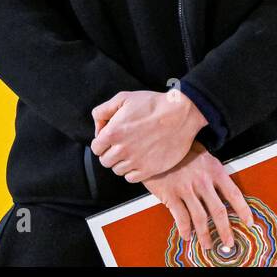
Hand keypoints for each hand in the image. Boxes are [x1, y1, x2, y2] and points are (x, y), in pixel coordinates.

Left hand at [90, 88, 207, 181]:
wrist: (180, 114)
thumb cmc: (153, 104)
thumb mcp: (123, 98)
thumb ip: (103, 111)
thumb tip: (98, 128)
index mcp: (113, 132)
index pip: (96, 148)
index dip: (102, 142)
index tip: (110, 139)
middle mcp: (122, 150)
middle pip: (105, 161)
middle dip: (110, 153)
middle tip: (121, 145)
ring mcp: (136, 161)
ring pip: (117, 170)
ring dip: (121, 162)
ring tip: (132, 151)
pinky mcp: (149, 169)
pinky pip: (131, 178)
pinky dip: (132, 171)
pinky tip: (138, 160)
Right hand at [143, 142, 255, 255]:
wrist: (156, 143)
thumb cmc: (180, 149)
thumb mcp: (202, 154)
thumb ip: (213, 170)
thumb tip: (223, 188)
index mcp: (214, 170)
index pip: (234, 194)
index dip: (243, 210)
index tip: (249, 222)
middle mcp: (202, 181)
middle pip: (218, 211)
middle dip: (225, 231)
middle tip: (229, 243)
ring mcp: (186, 189)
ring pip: (200, 218)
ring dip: (205, 235)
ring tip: (207, 245)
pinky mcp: (171, 194)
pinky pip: (181, 217)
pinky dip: (185, 229)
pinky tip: (187, 236)